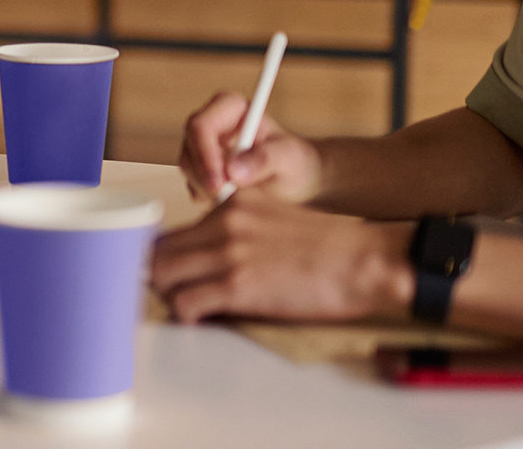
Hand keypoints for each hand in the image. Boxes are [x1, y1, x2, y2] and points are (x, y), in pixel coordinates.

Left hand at [150, 192, 413, 323]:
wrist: (365, 261)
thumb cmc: (328, 248)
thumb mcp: (272, 219)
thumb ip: (235, 229)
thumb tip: (205, 258)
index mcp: (231, 205)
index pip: (173, 230)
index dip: (164, 257)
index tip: (169, 274)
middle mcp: (223, 223)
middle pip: (158, 252)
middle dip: (157, 277)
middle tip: (171, 294)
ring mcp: (228, 253)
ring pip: (162, 276)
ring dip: (169, 296)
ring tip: (188, 308)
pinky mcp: (238, 285)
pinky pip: (186, 303)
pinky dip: (186, 314)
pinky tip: (202, 318)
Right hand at [178, 91, 322, 203]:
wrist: (297, 181)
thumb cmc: (296, 162)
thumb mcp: (288, 158)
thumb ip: (264, 160)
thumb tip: (233, 171)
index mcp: (230, 107)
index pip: (201, 125)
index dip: (205, 154)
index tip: (220, 183)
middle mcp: (212, 123)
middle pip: (189, 147)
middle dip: (204, 176)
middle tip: (225, 198)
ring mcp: (203, 146)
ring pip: (187, 168)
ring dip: (206, 188)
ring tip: (236, 199)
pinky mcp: (200, 168)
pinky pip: (191, 184)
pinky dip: (207, 197)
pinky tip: (231, 200)